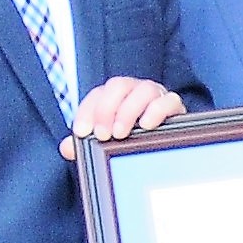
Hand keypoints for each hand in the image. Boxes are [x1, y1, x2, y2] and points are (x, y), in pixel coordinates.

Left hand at [60, 76, 185, 158]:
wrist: (165, 157)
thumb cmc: (132, 145)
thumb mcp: (107, 146)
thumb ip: (85, 145)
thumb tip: (66, 147)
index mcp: (115, 97)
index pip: (97, 94)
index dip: (87, 111)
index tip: (82, 132)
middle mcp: (134, 91)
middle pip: (118, 85)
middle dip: (107, 110)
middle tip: (103, 135)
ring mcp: (156, 96)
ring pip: (143, 89)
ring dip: (128, 111)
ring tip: (121, 134)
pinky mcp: (175, 106)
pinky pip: (168, 100)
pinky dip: (156, 111)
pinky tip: (146, 126)